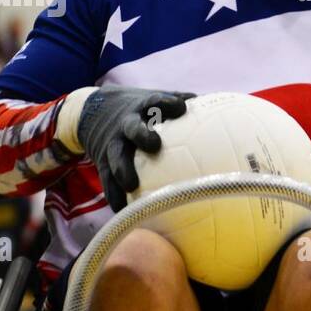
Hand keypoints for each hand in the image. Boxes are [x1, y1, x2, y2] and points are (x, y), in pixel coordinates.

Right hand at [75, 86, 193, 210]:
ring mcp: (113, 143)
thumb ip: (182, 104)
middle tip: (154, 145)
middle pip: (133, 128)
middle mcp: (127, 124)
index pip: (156, 101)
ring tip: (131, 185)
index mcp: (144, 108)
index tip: (181, 107)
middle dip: (142, 135)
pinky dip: (114, 194)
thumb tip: (217, 109)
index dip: (168, 103)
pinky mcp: (102, 161)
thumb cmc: (141, 110)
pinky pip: (107, 179)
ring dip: (123, 170)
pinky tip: (122, 209)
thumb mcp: (156, 101)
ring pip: (116, 156)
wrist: (94, 110)